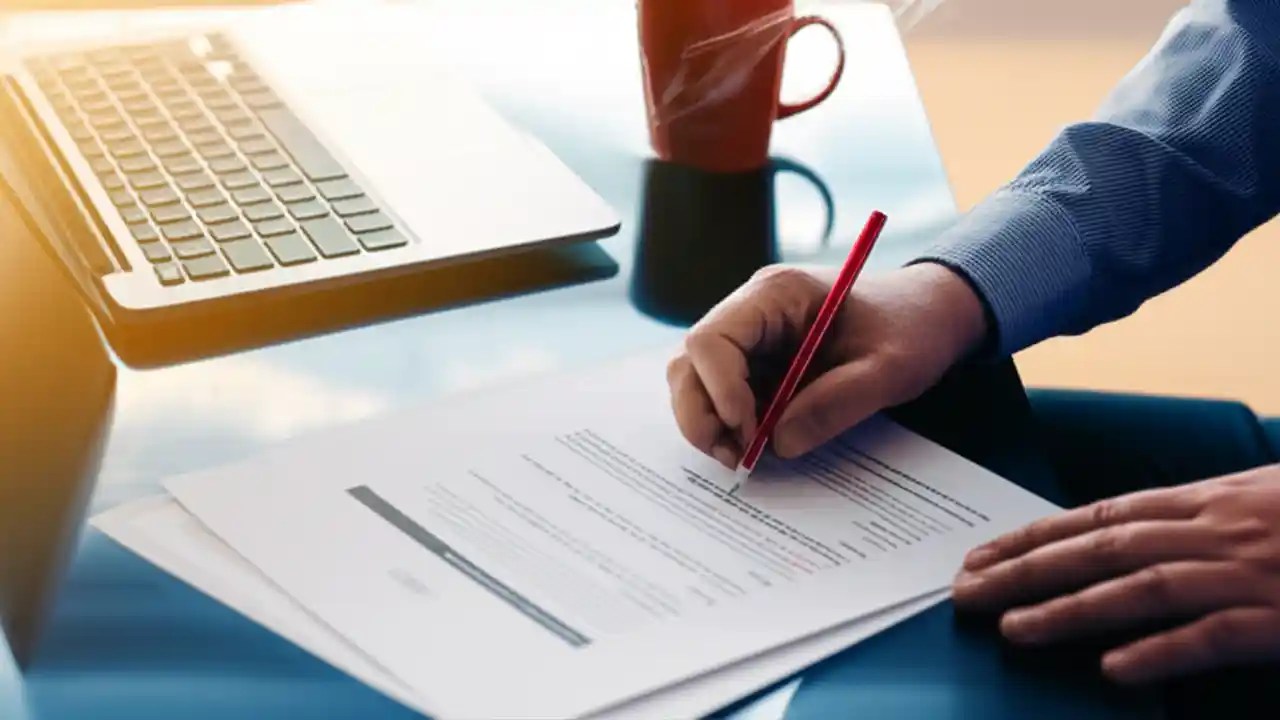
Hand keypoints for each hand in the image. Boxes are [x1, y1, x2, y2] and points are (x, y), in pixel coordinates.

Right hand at [666, 262, 987, 467]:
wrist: (930, 316)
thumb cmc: (912, 328)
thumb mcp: (889, 368)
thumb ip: (836, 403)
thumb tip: (779, 444)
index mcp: (776, 293)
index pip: (711, 339)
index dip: (718, 389)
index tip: (750, 431)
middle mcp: (750, 311)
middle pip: (690, 363)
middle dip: (703, 414)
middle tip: (738, 457)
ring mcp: (750, 338)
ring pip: (695, 381)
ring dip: (709, 423)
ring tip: (744, 456)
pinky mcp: (756, 364)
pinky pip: (721, 395)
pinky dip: (726, 425)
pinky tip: (755, 446)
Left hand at [953, 465, 1279, 684]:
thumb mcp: (1255, 498)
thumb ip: (1194, 516)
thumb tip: (1125, 540)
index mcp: (1206, 499)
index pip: (1096, 516)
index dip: (1033, 536)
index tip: (980, 554)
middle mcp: (1215, 529)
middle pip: (1099, 549)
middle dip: (1025, 571)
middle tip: (964, 594)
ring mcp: (1249, 572)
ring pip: (1140, 588)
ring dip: (1070, 610)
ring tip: (1012, 630)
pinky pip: (1215, 636)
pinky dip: (1162, 651)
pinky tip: (1115, 671)